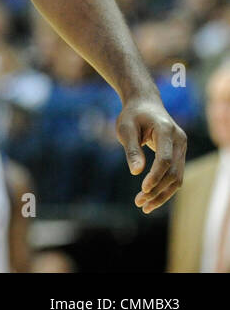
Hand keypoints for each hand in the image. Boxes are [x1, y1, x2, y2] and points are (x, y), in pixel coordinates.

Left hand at [116, 95, 186, 212]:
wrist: (145, 103)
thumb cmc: (132, 115)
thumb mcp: (125, 128)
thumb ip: (132, 149)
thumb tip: (136, 172)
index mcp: (166, 130)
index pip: (165, 159)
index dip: (155, 176)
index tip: (143, 188)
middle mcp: (179, 140)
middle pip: (174, 172)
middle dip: (158, 190)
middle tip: (139, 203)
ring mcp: (182, 147)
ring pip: (177, 177)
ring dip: (162, 194)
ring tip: (144, 206)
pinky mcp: (180, 153)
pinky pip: (175, 174)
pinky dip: (165, 188)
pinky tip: (151, 198)